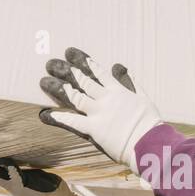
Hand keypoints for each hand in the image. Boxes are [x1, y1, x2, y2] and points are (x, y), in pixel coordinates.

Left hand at [38, 47, 161, 173]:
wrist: (150, 142)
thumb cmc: (149, 123)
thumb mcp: (143, 98)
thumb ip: (131, 82)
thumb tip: (119, 66)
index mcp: (118, 90)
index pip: (97, 72)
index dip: (82, 61)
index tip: (70, 53)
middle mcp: (106, 99)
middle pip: (82, 81)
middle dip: (65, 71)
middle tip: (51, 64)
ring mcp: (98, 113)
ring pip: (74, 97)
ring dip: (58, 88)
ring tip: (44, 81)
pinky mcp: (93, 129)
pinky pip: (72, 121)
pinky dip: (57, 117)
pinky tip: (44, 114)